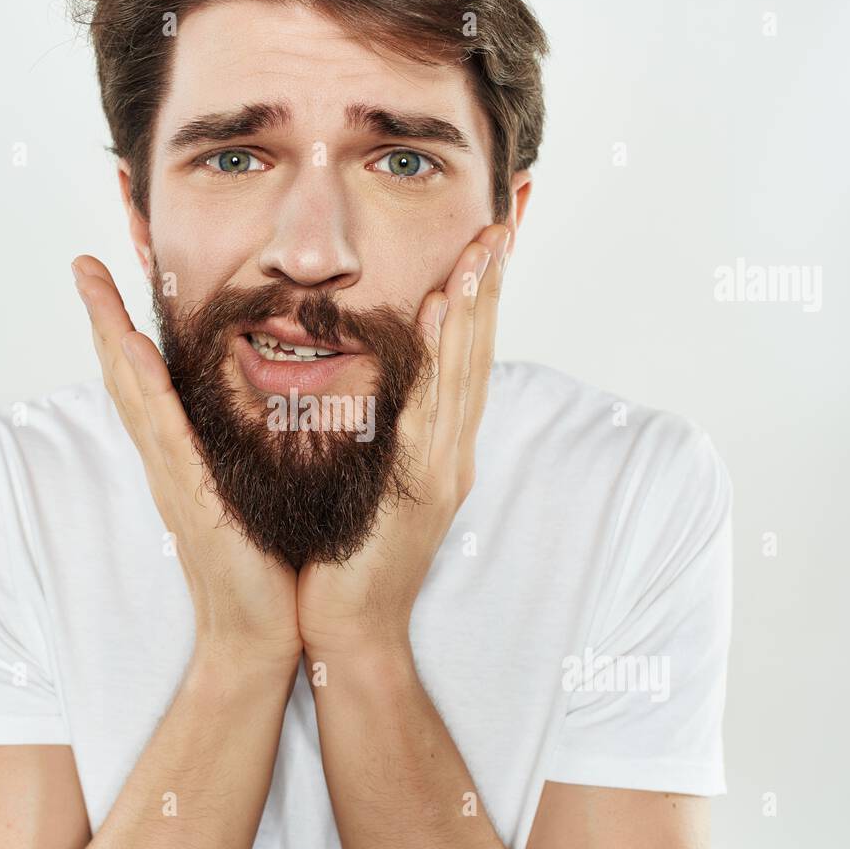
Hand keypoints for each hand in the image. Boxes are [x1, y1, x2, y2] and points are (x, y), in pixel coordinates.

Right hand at [72, 256, 301, 674]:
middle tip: (84, 263)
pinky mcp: (190, 496)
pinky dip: (143, 387)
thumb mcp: (250, 491)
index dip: (125, 330)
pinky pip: (164, 432)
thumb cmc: (262, 564)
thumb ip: (240, 452)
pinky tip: (128, 348)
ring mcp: (172, 476)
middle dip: (103, 317)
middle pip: (124, 377)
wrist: (260, 630)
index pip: (147, 382)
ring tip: (92, 283)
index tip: (114, 282)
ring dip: (109, 334)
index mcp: (182, 456)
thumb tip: (258, 410)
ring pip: (133, 393)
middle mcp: (166, 460)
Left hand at [295, 224, 510, 662]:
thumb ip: (381, 434)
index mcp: (440, 448)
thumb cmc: (349, 554)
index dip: (477, 299)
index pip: (464, 359)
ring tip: (481, 249)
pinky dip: (441, 359)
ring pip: (463, 373)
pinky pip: (430, 409)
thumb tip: (373, 388)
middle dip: (489, 286)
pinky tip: (442, 315)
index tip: (484, 243)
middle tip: (500, 221)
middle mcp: (452, 451)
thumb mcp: (370, 481)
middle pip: (477, 354)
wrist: (351, 627)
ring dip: (475, 306)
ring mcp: (442, 469)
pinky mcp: (419, 487)